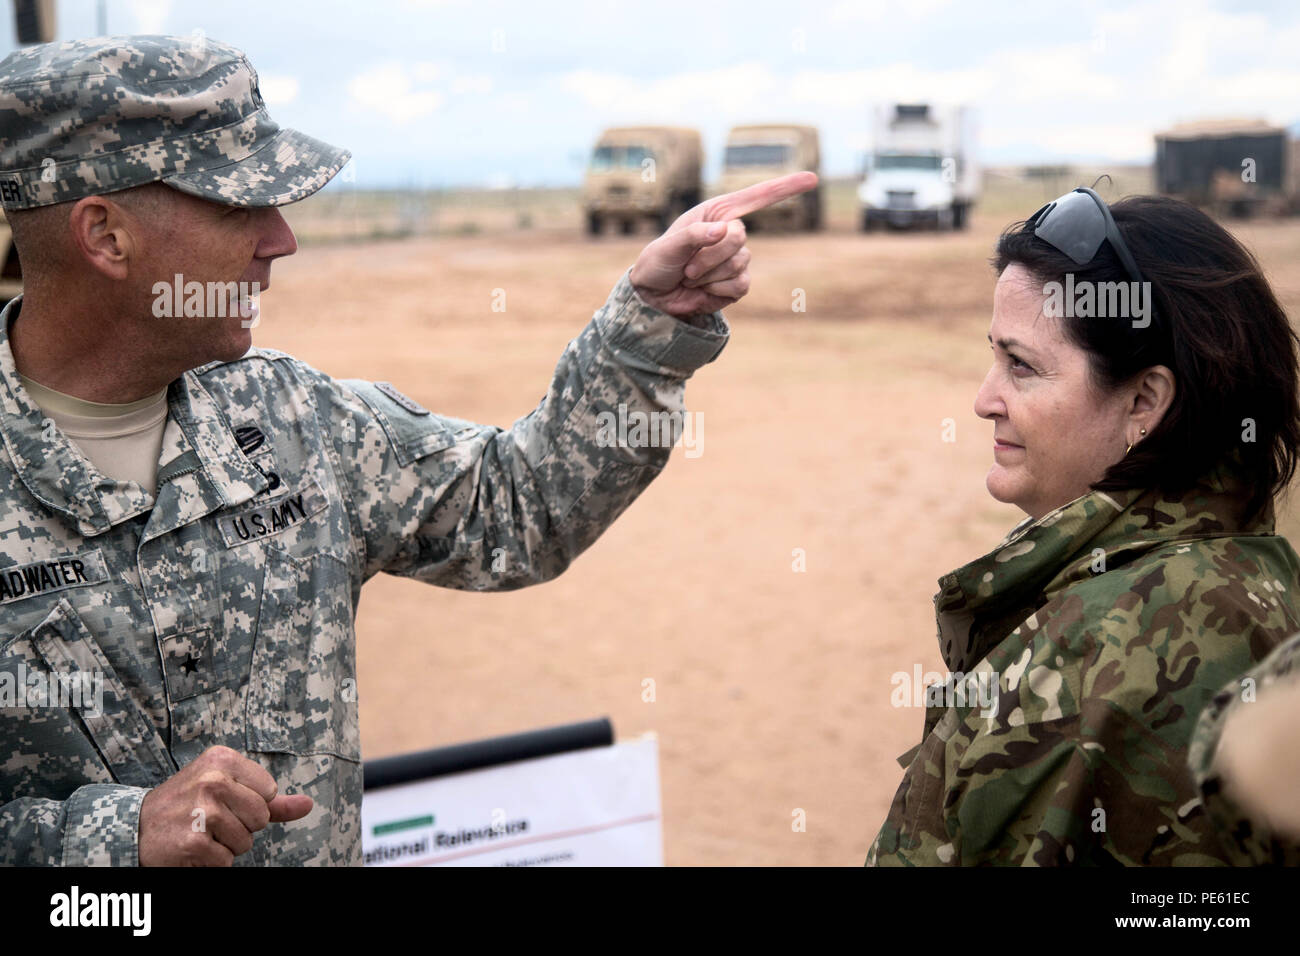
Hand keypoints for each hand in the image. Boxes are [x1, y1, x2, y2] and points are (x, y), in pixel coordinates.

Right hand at [138, 745, 312, 865]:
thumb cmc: (186, 806)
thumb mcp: (226, 789)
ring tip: (199, 832)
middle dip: (240, 826)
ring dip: (225, 845)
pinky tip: (191, 847)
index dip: (250, 803)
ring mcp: (203, 812)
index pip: (268, 790)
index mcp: (222, 759)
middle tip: (209, 820)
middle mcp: (212, 780)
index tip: (222, 800)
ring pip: (245, 842)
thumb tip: (308, 805)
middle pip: (260, 818)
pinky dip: (211, 860)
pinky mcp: (194, 843)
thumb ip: (271, 800)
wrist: (134, 828)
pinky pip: (226, 861)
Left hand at [629, 171, 818, 317]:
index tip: (813, 179)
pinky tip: (704, 290)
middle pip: (739, 237)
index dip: (784, 188)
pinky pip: (740, 285)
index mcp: (716, 213)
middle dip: (710, 255)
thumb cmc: (658, 263)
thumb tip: (723, 230)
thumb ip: (693, 236)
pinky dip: (718, 290)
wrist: (654, 296)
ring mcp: (736, 259)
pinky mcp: (737, 283)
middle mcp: (729, 232)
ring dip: (709, 275)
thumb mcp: (668, 246)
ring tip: (691, 278)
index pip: (756, 197)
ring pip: (739, 264)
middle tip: (688, 267)